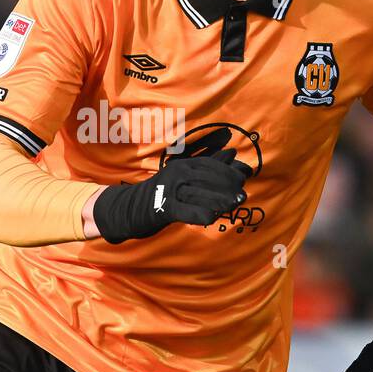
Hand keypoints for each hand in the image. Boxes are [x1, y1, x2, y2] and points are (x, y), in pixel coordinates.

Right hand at [93, 129, 252, 243]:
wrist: (129, 209)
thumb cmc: (163, 193)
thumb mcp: (185, 176)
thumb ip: (209, 166)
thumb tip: (233, 153)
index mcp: (183, 165)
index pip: (210, 165)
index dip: (228, 171)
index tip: (242, 179)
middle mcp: (177, 174)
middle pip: (208, 178)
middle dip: (228, 186)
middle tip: (241, 195)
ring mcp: (170, 191)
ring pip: (200, 193)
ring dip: (220, 199)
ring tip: (235, 203)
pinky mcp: (164, 209)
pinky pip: (187, 211)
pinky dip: (201, 214)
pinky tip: (211, 218)